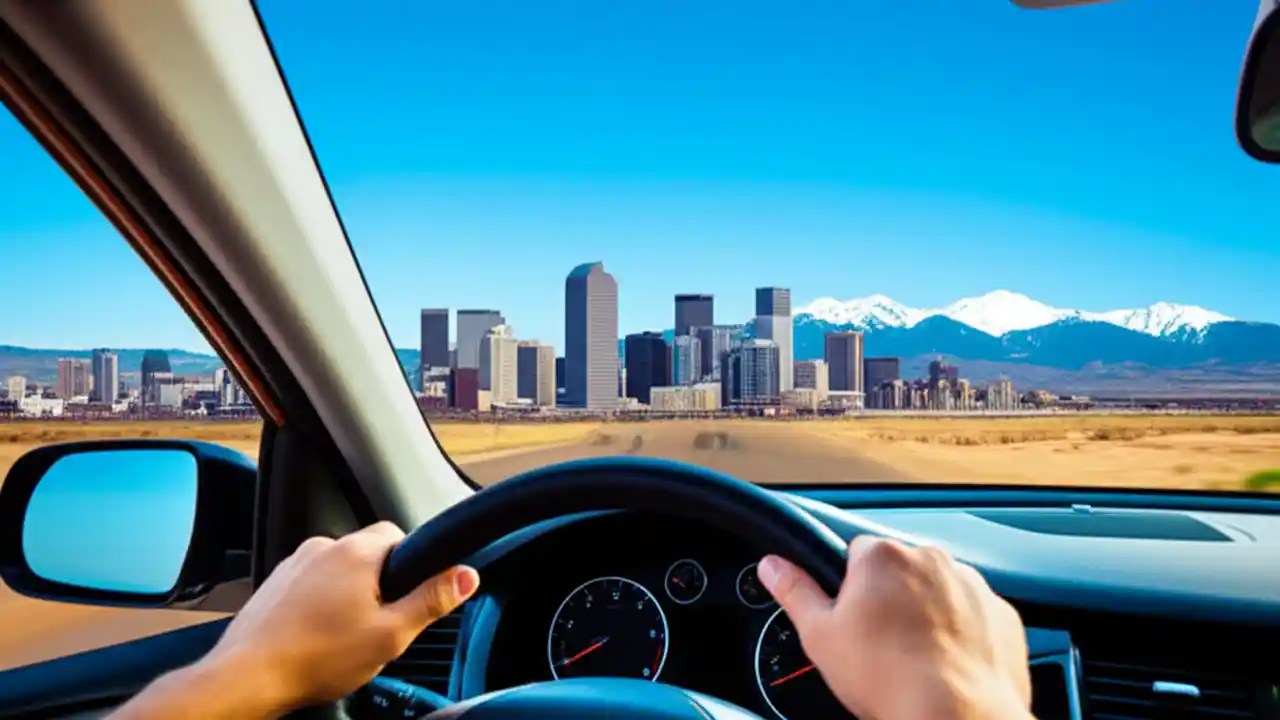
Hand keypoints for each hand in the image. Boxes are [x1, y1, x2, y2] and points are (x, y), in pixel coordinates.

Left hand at [112, 522, 479, 718]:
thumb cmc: (314, 658)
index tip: (411, 596)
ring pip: (339, 572)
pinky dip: (319, 606)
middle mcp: (323, 547)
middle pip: (369, 554)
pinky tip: (319, 638)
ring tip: (345, 638)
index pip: (400, 534)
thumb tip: (465, 575)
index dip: (412, 566)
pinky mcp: (274, 585)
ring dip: (348, 596)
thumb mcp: (390, 635)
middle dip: (380, 585)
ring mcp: (293, 564)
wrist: (247, 678)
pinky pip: (311, 586)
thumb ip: (432, 600)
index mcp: (356, 552)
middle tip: (380, 625)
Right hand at [757, 537, 1030, 719]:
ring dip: (927, 613)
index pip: (856, 553)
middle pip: (899, 570)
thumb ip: (795, 591)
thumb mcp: (821, 636)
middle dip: (889, 598)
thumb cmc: (887, 678)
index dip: (849, 588)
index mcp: (881, 556)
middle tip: (879, 643)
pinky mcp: (1000, 614)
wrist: (956, 717)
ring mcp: (971, 585)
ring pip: (938, 591)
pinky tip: (945, 664)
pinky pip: (974, 615)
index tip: (852, 617)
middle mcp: (930, 559)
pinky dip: (961, 634)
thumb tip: (772, 566)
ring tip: (914, 658)